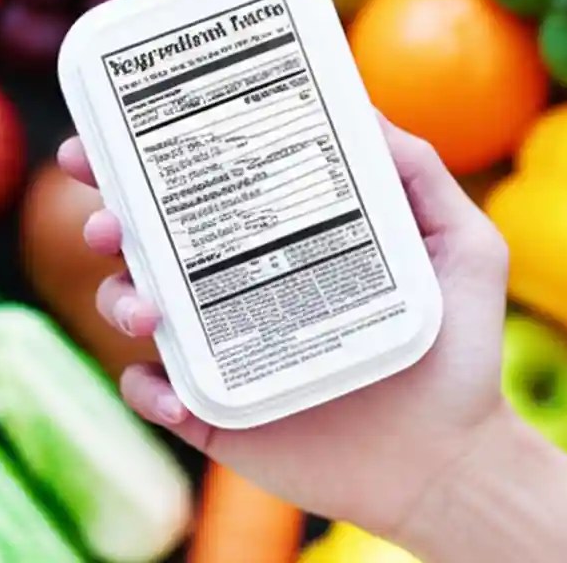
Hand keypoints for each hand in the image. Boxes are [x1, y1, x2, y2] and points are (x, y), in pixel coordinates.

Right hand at [56, 115, 509, 537]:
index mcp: (278, 241)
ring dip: (119, 300)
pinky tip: (173, 393)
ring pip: (137, 310)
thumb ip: (419, 174)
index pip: (205, 188)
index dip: (145, 159)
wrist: (453, 460)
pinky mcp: (216, 413)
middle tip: (107, 220)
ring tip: (147, 310)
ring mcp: (222, 351)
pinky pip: (155, 394)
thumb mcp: (459, 247)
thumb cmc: (460, 351)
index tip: (107, 132)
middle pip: (148, 242)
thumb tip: (361, 106)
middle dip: (107, 220)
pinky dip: (147, 389)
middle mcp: (238, 288)